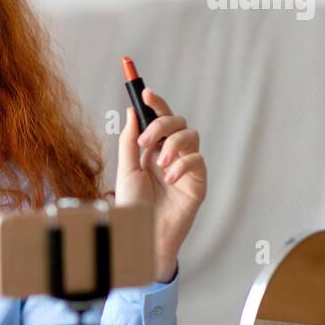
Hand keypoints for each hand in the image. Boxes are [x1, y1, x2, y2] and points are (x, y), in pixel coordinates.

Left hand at [115, 87, 206, 281]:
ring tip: (160, 164)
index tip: (144, 91)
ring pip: (191, 135)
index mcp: (152, 147)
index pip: (158, 118)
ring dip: (173, 144)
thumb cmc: (133, 204)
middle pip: (177, 121)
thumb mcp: (126, 169)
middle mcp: (170, 152)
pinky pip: (197, 160)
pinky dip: (182, 165)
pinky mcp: (198, 181)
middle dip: (161, 125)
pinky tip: (169, 179)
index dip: (154, 102)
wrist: (143, 232)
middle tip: (145, 142)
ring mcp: (186, 165)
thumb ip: (130, 140)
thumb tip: (132, 111)